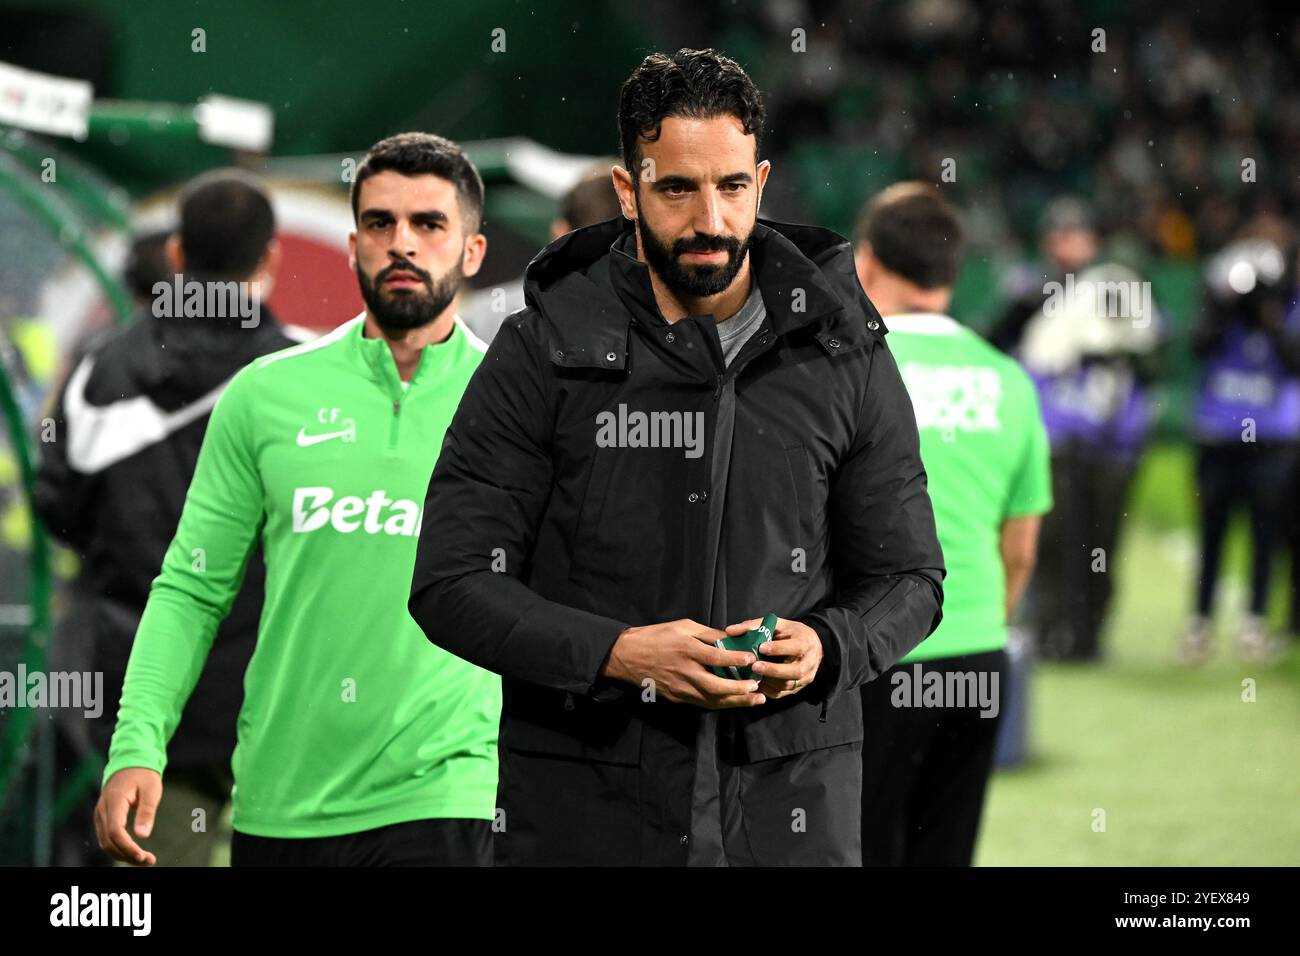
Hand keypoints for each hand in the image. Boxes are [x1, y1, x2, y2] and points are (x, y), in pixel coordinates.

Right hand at [94, 767, 161, 865]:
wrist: (129, 764)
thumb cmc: (143, 776)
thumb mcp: (151, 790)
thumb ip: (147, 812)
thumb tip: (143, 836)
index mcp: (114, 801)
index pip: (115, 831)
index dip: (128, 847)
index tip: (143, 856)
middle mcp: (102, 810)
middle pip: (109, 841)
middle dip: (127, 855)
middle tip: (149, 861)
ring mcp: (100, 815)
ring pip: (105, 843)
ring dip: (123, 855)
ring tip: (145, 860)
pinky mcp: (102, 819)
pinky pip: (106, 839)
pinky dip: (119, 849)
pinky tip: (134, 853)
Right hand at [602, 619, 766, 708]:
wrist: (626, 656)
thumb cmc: (656, 636)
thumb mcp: (682, 626)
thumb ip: (707, 634)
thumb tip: (730, 638)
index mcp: (686, 650)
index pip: (715, 657)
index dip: (735, 659)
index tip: (751, 659)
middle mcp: (684, 672)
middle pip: (715, 686)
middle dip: (738, 689)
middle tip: (757, 686)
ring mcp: (680, 688)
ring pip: (711, 700)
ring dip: (735, 701)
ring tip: (755, 699)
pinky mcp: (676, 698)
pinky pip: (702, 703)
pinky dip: (720, 704)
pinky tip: (734, 701)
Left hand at [725, 616, 822, 699]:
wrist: (811, 647)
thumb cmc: (790, 633)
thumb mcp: (777, 624)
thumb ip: (754, 626)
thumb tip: (730, 631)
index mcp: (806, 642)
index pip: (796, 647)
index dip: (778, 648)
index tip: (761, 648)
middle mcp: (809, 662)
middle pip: (795, 670)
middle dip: (773, 670)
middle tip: (755, 666)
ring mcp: (806, 677)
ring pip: (788, 684)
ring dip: (769, 682)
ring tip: (752, 676)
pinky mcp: (798, 688)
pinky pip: (782, 693)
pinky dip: (768, 690)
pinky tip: (755, 684)